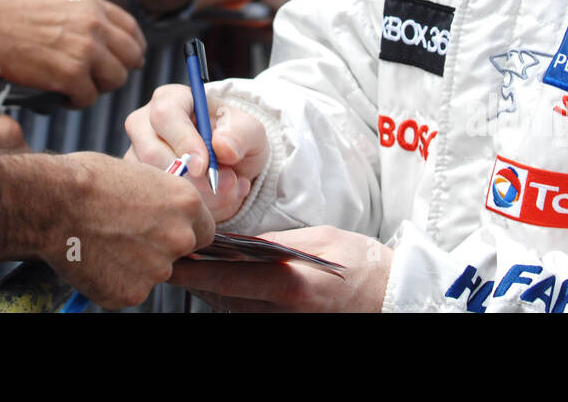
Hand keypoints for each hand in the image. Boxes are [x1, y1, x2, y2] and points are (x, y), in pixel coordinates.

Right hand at [0, 0, 144, 106]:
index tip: (126, 62)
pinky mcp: (71, 74)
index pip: (132, 29)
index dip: (133, 49)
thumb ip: (88, 16)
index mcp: (93, 3)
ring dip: (98, 88)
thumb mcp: (60, 2)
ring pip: (116, 79)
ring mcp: (86, 48)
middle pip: (131, 57)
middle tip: (97, 80)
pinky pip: (89, 98)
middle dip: (117, 71)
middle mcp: (95, 23)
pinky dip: (76, 102)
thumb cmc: (14, 16)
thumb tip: (114, 40)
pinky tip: (60, 97)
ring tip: (75, 88)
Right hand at [44, 152, 214, 309]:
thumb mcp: (140, 175)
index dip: (182, 229)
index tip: (164, 227)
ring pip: (152, 272)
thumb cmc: (89, 180)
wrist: (54, 203)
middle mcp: (179, 238)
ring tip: (103, 242)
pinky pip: (128, 289)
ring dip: (135, 264)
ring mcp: (157, 270)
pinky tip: (94, 259)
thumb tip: (162, 211)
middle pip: (182, 252)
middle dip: (160, 248)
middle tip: (128, 236)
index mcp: (187, 204)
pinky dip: (113, 280)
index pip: (204, 229)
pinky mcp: (131, 293)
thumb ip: (162, 201)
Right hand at [125, 84, 266, 221]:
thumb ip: (241, 134)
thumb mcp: (250, 131)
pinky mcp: (140, 184)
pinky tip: (214, 202)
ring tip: (228, 191)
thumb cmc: (236, 138)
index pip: (165, 115)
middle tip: (226, 185)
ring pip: (155, 182)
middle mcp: (146, 124)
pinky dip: (191, 210)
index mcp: (171, 99)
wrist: (233, 165)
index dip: (183, 141)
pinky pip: (159, 203)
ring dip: (197, 196)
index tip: (205, 166)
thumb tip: (222, 146)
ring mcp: (137, 155)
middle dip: (193, 178)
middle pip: (151, 152)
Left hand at [170, 225, 392, 312]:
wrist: (393, 296)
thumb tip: (239, 241)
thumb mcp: (321, 239)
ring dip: (214, 291)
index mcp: (292, 285)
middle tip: (178, 259)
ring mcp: (287, 326)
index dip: (197, 272)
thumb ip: (277, 242)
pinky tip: (228, 285)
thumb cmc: (363, 264)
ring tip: (197, 269)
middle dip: (199, 281)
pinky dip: (235, 301)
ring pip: (234, 311)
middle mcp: (285, 314)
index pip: (230, 279)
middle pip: (224, 300)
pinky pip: (251, 318)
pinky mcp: (289, 329)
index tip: (174, 262)